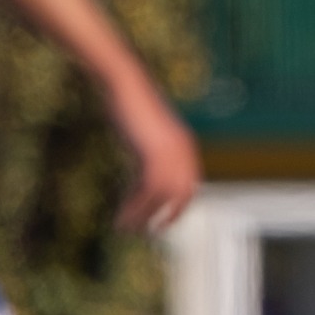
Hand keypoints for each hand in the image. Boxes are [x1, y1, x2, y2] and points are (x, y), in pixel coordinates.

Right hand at [108, 78, 200, 232]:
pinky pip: (149, 191)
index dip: (180, 203)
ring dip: (146, 215)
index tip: (167, 218)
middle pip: (183, 194)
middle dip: (170, 215)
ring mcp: (172, 154)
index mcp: (186, 146)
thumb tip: (145, 176)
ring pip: (163, 197)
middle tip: (153, 230)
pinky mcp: (155, 155)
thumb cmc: (130, 103)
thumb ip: (151, 153)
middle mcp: (184, 152)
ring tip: (129, 227)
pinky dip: (136, 206)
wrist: (124, 83)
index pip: (190, 184)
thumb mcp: (146, 133)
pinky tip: (124, 216)